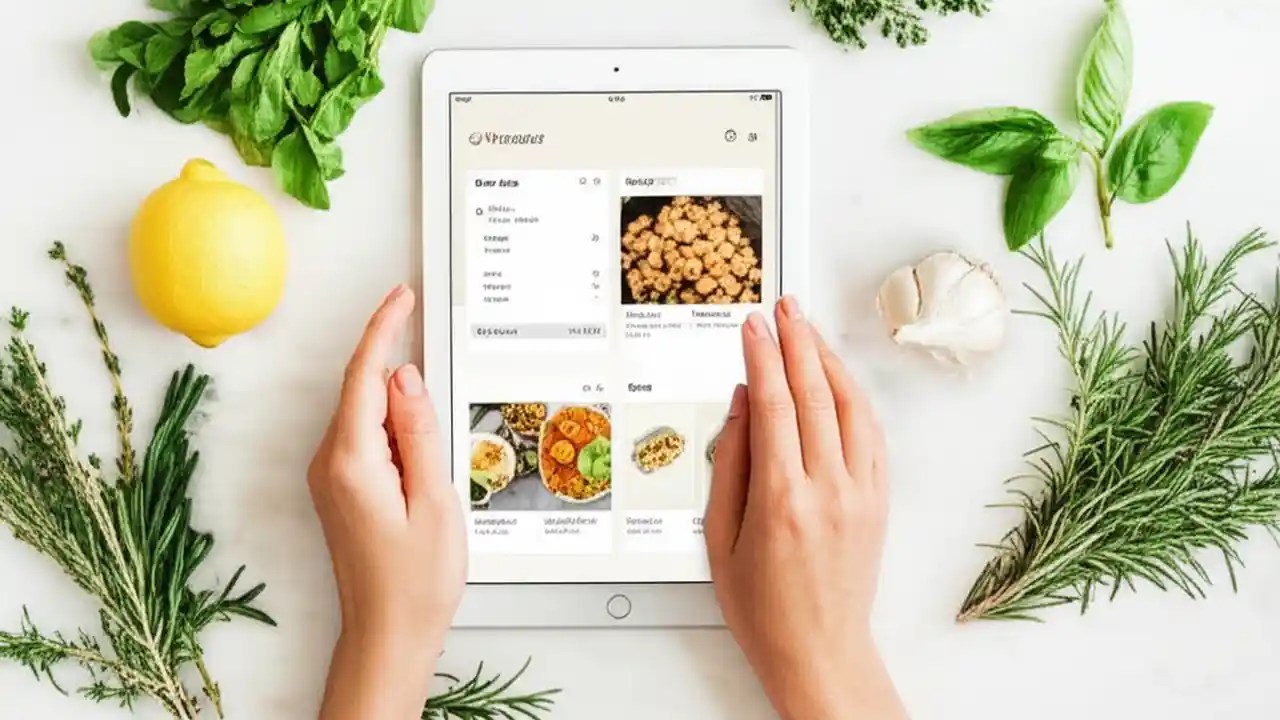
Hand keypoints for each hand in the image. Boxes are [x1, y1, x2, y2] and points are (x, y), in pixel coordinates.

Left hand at [308, 285, 465, 719]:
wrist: (388, 634)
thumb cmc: (415, 582)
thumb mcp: (435, 500)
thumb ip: (419, 432)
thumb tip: (405, 378)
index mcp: (353, 461)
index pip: (365, 376)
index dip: (383, 329)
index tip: (400, 297)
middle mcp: (331, 464)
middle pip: (362, 390)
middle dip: (395, 361)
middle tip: (430, 344)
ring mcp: (331, 477)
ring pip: (365, 414)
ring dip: (400, 407)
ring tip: (437, 448)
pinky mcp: (340, 489)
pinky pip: (365, 439)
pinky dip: (393, 430)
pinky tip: (421, 453)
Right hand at [704, 297, 905, 719]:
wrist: (818, 651)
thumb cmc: (763, 607)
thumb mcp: (721, 538)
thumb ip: (730, 464)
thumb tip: (743, 403)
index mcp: (782, 500)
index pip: (775, 405)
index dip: (762, 356)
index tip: (752, 325)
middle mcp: (829, 490)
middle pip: (815, 394)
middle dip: (797, 342)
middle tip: (784, 307)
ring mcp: (862, 494)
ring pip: (851, 406)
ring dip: (830, 360)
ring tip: (810, 329)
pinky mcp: (879, 501)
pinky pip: (872, 434)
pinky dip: (855, 398)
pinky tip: (839, 379)